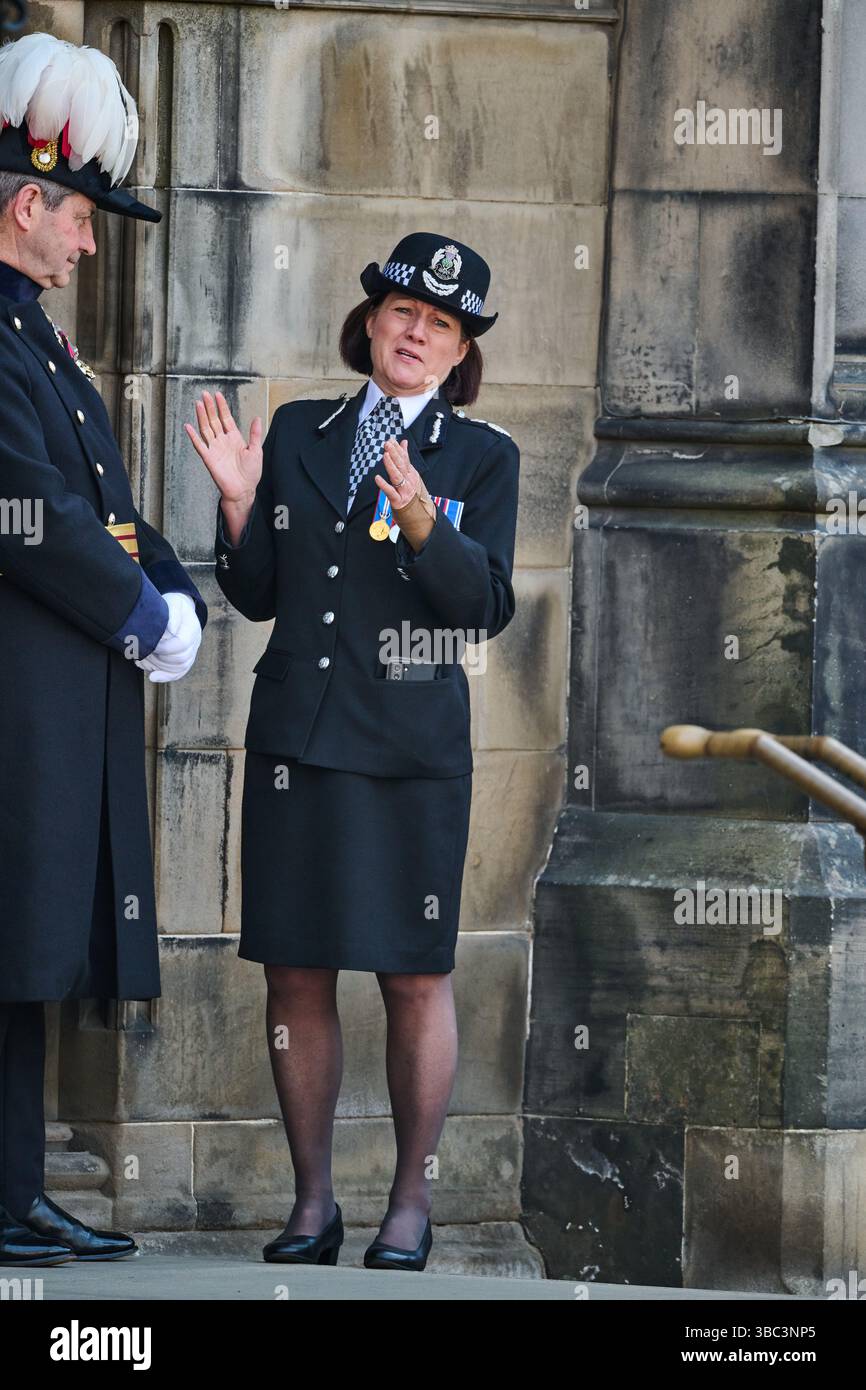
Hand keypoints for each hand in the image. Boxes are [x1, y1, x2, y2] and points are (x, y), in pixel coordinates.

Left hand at [135, 592, 201, 683]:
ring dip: (159, 667)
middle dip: (159, 658)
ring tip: (143, 659)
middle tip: (143, 652)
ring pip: (178, 668)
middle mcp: (194, 643)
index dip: (164, 648)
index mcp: (192, 629)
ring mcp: (190, 653)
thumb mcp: (173, 603)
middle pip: (180, 660)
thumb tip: (170, 629)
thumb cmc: (173, 605)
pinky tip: (152, 675)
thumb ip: (173, 614)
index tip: (150, 644)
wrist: (180, 609)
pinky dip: (165, 676)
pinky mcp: (184, 659)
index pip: (182, 645)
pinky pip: (178, 673)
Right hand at [184, 390, 262, 505]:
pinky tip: (188, 426)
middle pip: (214, 420)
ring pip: (206, 429)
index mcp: (234, 438)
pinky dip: (193, 436)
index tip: (217, 395)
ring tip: (198, 404)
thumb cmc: (251, 473)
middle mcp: (223, 441)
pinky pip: (199, 445)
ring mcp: (215, 449)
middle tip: (205, 394)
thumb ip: (255, 435)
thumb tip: (257, 418)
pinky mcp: (209, 459)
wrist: (244, 490)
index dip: (222, 407)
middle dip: (210, 407)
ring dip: (202, 417)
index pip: (226, 418)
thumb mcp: (256, 451)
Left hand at [374, 437, 435, 550]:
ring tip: (385, 455)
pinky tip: (377, 478)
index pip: (405, 459)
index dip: (398, 450)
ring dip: (391, 465)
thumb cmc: (412, 494)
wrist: (420, 516)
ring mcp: (404, 491)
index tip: (391, 440)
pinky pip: (390, 492)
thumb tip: (403, 442)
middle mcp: (409, 481)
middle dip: (394, 454)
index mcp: (412, 474)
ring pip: (397, 476)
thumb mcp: (411, 475)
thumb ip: (405, 458)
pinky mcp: (398, 501)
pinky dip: (384, 485)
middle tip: (387, 444)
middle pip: (401, 465)